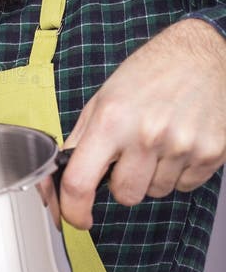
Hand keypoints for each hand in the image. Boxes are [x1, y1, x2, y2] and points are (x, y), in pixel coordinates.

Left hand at [60, 19, 225, 228]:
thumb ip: (81, 139)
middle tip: (132, 153)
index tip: (76, 218)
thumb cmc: (150, 72)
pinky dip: (179, 171)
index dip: (73, 210)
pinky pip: (185, 186)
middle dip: (123, 182)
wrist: (201, 54)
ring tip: (160, 139)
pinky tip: (180, 141)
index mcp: (112, 120)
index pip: (80, 182)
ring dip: (153, 175)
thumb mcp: (104, 98)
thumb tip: (61, 176)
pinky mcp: (211, 153)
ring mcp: (182, 146)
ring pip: (156, 192)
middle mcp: (146, 135)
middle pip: (125, 195)